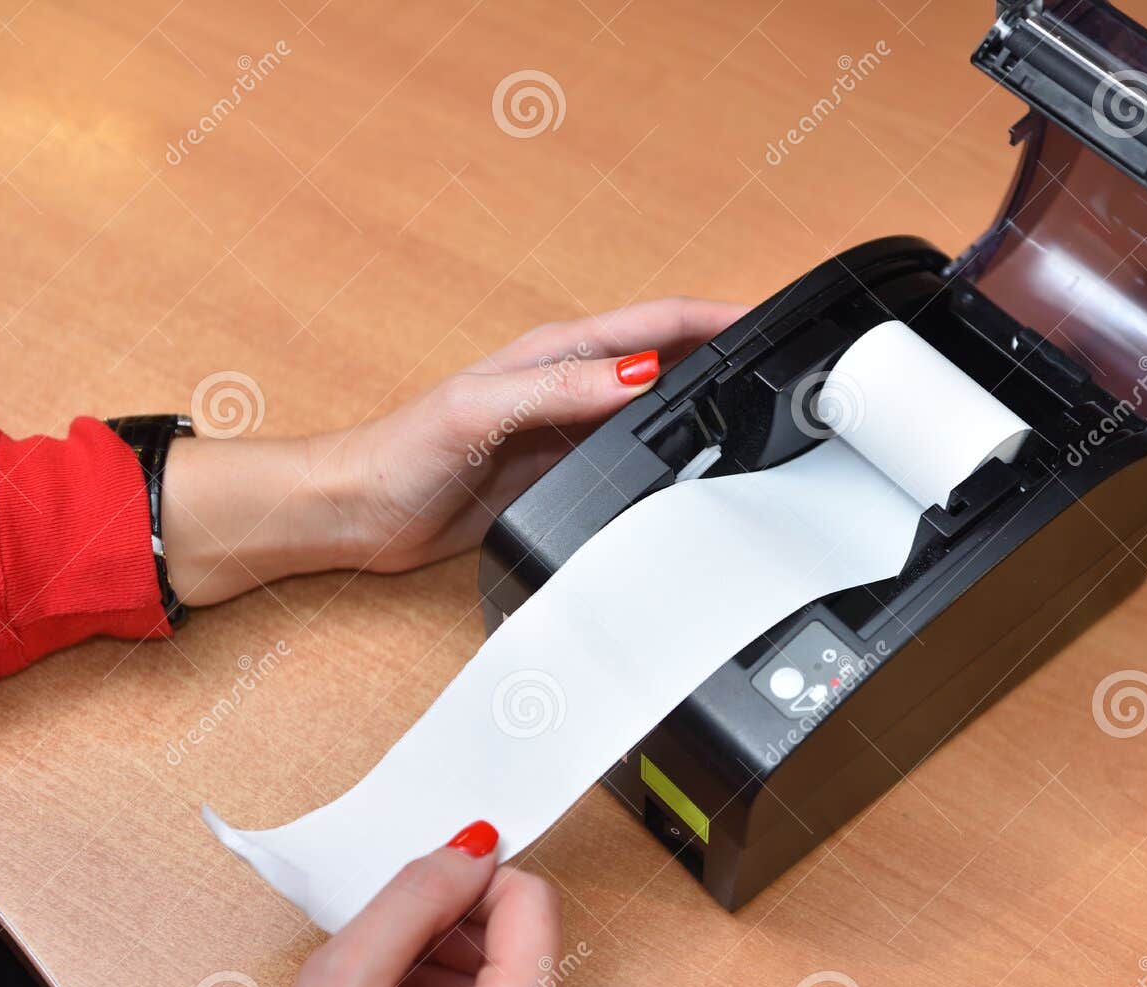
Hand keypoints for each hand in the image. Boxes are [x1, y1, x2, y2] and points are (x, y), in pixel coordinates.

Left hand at [161, 296, 745, 603]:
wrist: (364, 511)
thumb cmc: (402, 450)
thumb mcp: (481, 409)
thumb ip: (559, 390)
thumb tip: (639, 375)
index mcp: (557, 352)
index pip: (658, 321)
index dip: (717, 315)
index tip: (769, 318)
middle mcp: (571, 383)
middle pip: (669, 355)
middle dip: (726, 348)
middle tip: (782, 360)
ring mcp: (570, 426)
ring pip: (658, 404)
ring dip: (704, 396)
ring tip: (758, 403)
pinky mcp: (562, 468)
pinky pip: (633, 450)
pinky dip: (671, 447)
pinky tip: (694, 462)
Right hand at [264, 821, 572, 986]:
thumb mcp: (345, 980)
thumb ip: (416, 893)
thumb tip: (471, 844)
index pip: (530, 896)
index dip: (468, 885)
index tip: (420, 903)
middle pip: (524, 939)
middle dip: (455, 933)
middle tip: (388, 964)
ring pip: (510, 977)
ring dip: (451, 972)